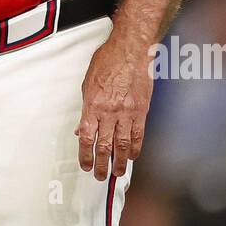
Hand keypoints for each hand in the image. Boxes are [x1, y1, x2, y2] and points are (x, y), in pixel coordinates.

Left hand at [76, 38, 153, 180]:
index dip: (85, 155)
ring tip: (117, 172)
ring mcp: (127, 112)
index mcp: (93, 105)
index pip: (87, 138)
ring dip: (120, 162)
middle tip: (100, 175)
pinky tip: (132, 156)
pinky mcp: (141, 110)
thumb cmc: (108, 61)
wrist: (130, 50)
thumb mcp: (88, 83)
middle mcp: (110, 111)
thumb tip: (83, 129)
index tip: (85, 165)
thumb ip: (86, 108)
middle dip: (101, 164)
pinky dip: (135, 148)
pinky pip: (138, 135)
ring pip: (123, 145)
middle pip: (104, 146)